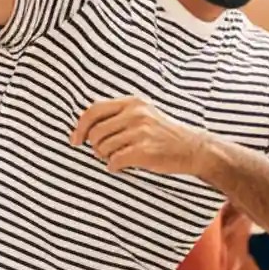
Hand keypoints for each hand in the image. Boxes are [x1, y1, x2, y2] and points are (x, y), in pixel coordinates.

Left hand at [70, 96, 207, 174]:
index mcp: (132, 103)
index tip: (75, 140)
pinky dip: (114, 167)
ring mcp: (140, 131)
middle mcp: (135, 113)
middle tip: (106, 153)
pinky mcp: (144, 150)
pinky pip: (114, 161)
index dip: (80, 127)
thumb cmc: (163, 134)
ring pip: (103, 148)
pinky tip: (123, 166)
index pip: (93, 110)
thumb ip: (118, 115)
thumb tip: (84, 127)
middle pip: (95, 132)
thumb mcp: (143, 114)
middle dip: (95, 146)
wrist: (193, 148)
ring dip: (106, 157)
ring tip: (120, 157)